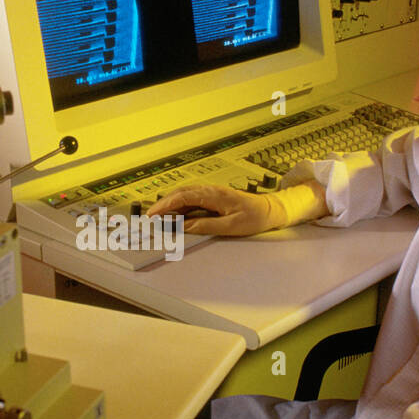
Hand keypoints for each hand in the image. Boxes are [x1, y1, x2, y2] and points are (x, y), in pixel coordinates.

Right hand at [147, 184, 277, 235]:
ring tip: (156, 216)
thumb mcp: (231, 226)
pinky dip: (178, 205)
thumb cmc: (254, 217)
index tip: (154, 214)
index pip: (184, 196)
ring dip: (169, 204)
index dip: (166, 205)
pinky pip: (191, 199)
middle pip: (180, 193)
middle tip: (149, 217)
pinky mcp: (212, 198)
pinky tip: (172, 214)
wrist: (269, 210)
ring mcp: (211, 193)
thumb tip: (186, 226)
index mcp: (214, 195)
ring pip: (184, 195)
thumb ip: (207, 226)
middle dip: (162, 204)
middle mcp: (210, 191)